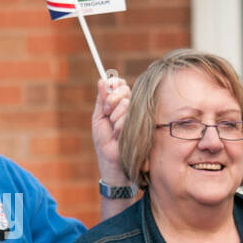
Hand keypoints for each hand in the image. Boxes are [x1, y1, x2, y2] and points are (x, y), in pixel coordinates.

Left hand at [92, 71, 130, 185]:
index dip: (113, 85)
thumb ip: (101, 100)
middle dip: (111, 100)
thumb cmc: (104, 142)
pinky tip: (119, 135)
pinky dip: (119, 126)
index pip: (119, 84)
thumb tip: (102, 80)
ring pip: (126, 103)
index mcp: (118, 103)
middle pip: (124, 89)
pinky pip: (129, 115)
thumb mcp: (99, 118)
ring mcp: (137, 115)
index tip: (105, 91)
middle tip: (107, 113)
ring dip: (115, 118)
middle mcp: (130, 107)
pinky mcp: (143, 124)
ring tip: (114, 131)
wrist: (112, 161)